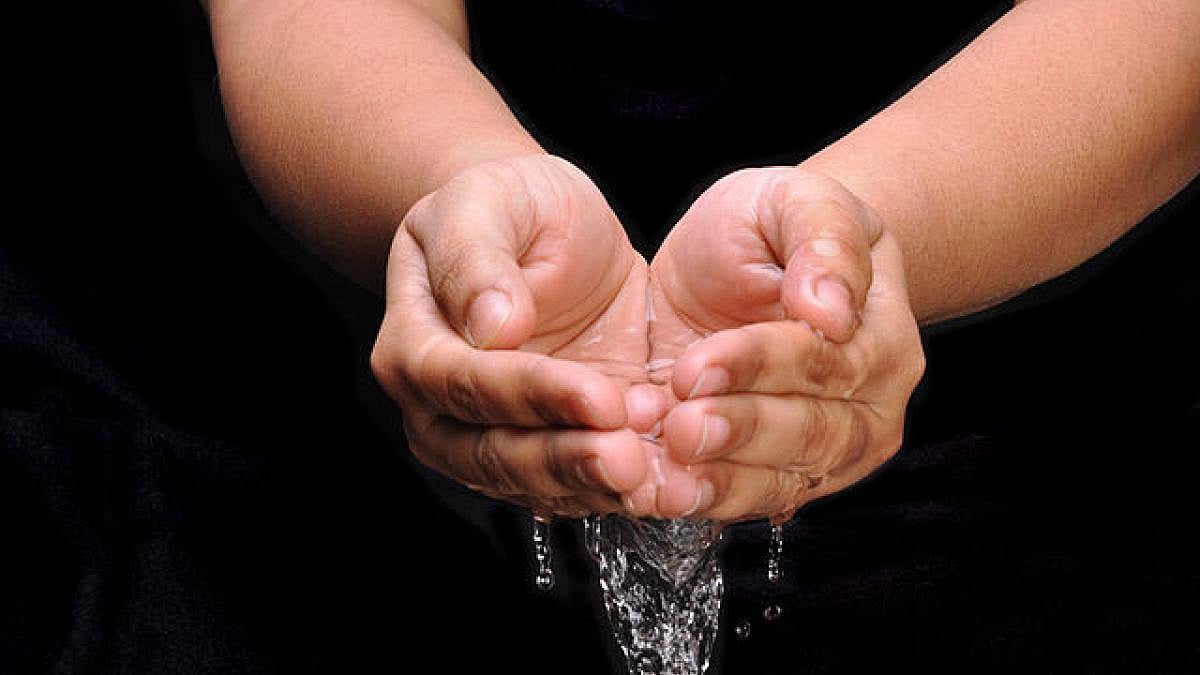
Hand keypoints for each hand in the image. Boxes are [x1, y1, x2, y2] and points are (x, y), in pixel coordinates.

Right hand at [371, 155, 653, 516]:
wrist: (550, 234)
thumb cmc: (510, 207)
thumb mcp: (488, 201)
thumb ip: (476, 258)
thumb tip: (491, 324)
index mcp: (413, 344)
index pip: (463, 384)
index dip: (530, 394)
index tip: (596, 395)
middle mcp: (441, 408)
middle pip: (489, 453)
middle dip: (563, 460)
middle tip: (627, 458)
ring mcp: (492, 438)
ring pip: (531, 484)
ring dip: (591, 484)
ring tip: (651, 471)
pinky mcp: (548, 450)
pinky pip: (572, 488)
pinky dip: (615, 490)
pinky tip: (661, 478)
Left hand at [640, 167, 924, 521]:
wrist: (745, 265)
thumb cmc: (774, 229)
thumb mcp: (796, 200)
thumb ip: (824, 240)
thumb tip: (834, 309)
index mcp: (879, 336)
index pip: (825, 361)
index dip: (760, 365)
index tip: (696, 366)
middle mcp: (868, 406)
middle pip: (809, 432)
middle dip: (739, 432)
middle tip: (679, 427)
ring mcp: (829, 452)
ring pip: (781, 479)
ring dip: (720, 482)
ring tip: (664, 480)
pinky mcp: (780, 477)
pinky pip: (747, 499)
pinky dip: (702, 500)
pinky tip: (659, 495)